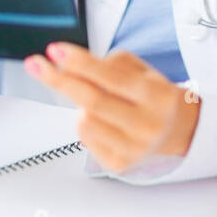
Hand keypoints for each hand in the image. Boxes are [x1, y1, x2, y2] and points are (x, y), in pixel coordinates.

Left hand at [24, 43, 199, 172]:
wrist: (180, 131)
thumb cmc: (155, 96)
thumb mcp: (142, 71)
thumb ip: (109, 65)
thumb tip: (70, 65)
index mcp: (157, 96)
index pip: (111, 78)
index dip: (80, 63)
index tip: (55, 50)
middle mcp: (147, 125)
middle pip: (92, 102)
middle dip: (59, 80)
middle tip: (36, 65)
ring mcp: (133, 149)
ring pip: (85, 122)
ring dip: (79, 106)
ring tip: (98, 102)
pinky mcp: (120, 165)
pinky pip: (86, 139)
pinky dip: (86, 124)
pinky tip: (103, 121)